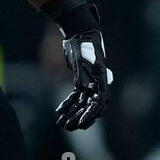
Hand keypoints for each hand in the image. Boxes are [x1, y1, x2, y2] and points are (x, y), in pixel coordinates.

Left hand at [55, 4, 112, 130]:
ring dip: (72, 113)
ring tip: (60, 123)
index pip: (98, 103)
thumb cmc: (83, 45)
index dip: (90, 115)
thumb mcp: (81, 59)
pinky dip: (67, 103)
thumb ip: (81, 75)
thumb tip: (80, 89)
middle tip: (67, 126)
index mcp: (101, 80)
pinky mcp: (81, 81)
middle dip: (79, 118)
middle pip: (90, 107)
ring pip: (82, 104)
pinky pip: (75, 96)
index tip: (81, 124)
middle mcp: (97, 84)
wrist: (79, 33)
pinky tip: (58, 110)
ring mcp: (89, 83)